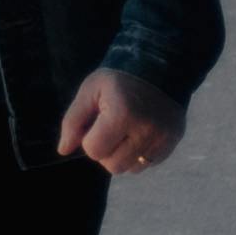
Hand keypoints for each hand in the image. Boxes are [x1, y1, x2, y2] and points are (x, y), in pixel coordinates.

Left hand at [56, 73, 183, 173]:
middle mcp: (146, 130)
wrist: (159, 66)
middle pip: (113, 166)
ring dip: (122, 155)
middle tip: (109, 129)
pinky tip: (139, 134)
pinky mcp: (171, 143)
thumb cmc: (118, 79)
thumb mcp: (91, 90)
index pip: (94, 151)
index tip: (97, 122)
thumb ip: (73, 120)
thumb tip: (64, 150)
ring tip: (125, 132)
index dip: (89, 139)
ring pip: (131, 169)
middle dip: (106, 151)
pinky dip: (138, 154)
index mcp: (123, 114)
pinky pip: (148, 164)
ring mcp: (162, 138)